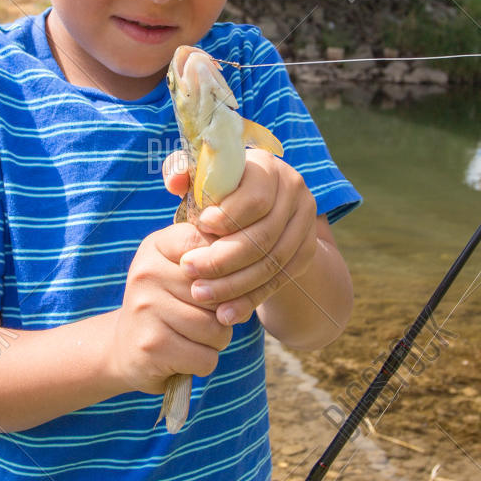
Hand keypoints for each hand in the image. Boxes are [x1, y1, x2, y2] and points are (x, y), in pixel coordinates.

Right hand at [113, 220, 232, 395]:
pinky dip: (202, 364)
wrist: (124, 348)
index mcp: (157, 247)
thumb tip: (245, 292)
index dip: (228, 273)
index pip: (212, 246)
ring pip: (217, 328)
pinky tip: (182, 356)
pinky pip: (206, 358)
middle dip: (223, 313)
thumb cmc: (167, 307)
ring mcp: (147, 308)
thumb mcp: (180, 274)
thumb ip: (214, 265)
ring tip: (191, 338)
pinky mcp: (152, 345)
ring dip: (215, 341)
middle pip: (221, 293)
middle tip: (199, 318)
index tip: (216, 285)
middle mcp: (147, 272)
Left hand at [177, 151, 317, 325]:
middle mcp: (294, 192)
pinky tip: (225, 313)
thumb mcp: (200, 178)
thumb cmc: (218, 191)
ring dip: (234, 284)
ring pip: (272, 262)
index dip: (229, 215)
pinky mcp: (306, 252)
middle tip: (189, 269)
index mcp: (268, 168)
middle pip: (264, 234)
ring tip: (201, 294)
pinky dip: (250, 299)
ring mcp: (304, 224)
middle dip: (223, 258)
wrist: (256, 211)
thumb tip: (174, 182)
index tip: (201, 226)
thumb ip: (182, 173)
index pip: (256, 198)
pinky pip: (278, 281)